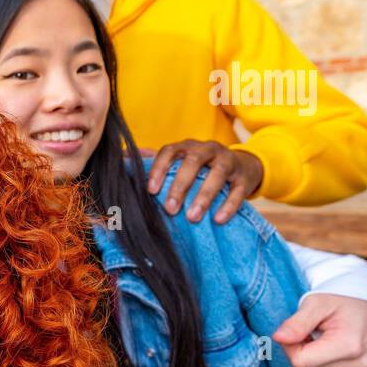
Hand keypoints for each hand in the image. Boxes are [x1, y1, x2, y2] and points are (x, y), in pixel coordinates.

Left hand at [147, 140, 263, 223]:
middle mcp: (208, 149)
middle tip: (170, 209)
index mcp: (187, 146)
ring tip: (192, 217)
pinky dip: (228, 205)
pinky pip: (238, 190)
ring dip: (204, 196)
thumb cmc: (201, 167)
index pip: (170, 151)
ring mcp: (228, 160)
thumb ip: (154, 161)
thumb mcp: (179, 162)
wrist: (242, 165)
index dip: (159, 169)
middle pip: (193, 161)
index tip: (150, 191)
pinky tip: (218, 219)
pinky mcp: (244, 176)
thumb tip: (122, 157)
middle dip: (180, 186)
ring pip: (217, 174)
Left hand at [271, 293, 366, 366]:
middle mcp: (360, 363)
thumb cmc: (343, 299)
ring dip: (312, 355)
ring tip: (324, 334)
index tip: (297, 330)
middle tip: (310, 330)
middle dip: (301, 350)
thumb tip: (278, 338)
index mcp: (349, 345)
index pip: (300, 362)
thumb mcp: (316, 303)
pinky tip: (332, 343)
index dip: (290, 346)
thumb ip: (297, 323)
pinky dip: (323, 359)